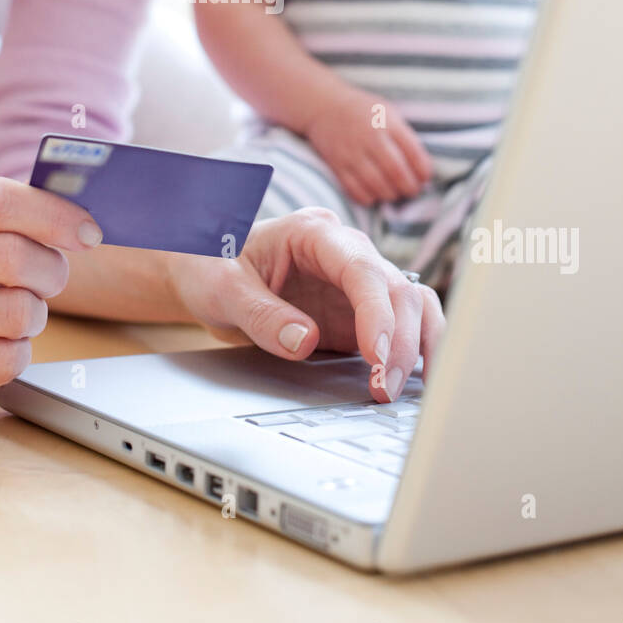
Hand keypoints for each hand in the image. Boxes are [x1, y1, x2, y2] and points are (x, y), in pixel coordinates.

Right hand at [0, 178, 102, 415]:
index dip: (55, 216)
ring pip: (16, 313)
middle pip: (12, 258)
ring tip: (15, 314)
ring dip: (34, 316)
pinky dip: (17, 353)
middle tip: (49, 280)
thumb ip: (21, 212)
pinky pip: (5, 360)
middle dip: (50, 271)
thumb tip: (85, 222)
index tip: (89, 233)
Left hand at [166, 207, 444, 401]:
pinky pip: (404, 324)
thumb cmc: (212, 265)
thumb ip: (261, 314)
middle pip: (397, 288)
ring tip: (399, 389)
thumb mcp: (223, 288)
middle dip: (398, 341)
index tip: (375, 355)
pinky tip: (413, 380)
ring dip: (416, 345)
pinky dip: (416, 349)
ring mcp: (356, 283)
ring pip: (413, 303)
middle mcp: (345, 252)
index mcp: (314, 233)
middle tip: (384, 389)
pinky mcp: (359, 312)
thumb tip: (304, 341)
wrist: (206, 272)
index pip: (362, 268)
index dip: (376, 312)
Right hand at [304, 86, 433, 205]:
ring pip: (376, 184)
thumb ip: (403, 135)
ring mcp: (351, 152)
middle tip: (412, 191)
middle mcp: (369, 138)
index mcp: (387, 123)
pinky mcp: (337, 165)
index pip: (413, 152)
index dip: (423, 171)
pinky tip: (374, 194)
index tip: (425, 177)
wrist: (324, 107)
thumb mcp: (387, 112)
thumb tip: (421, 166)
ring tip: (395, 193)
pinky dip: (368, 198)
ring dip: (390, 194)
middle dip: (409, 187)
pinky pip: (355, 190)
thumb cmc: (363, 111)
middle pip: (396, 171)